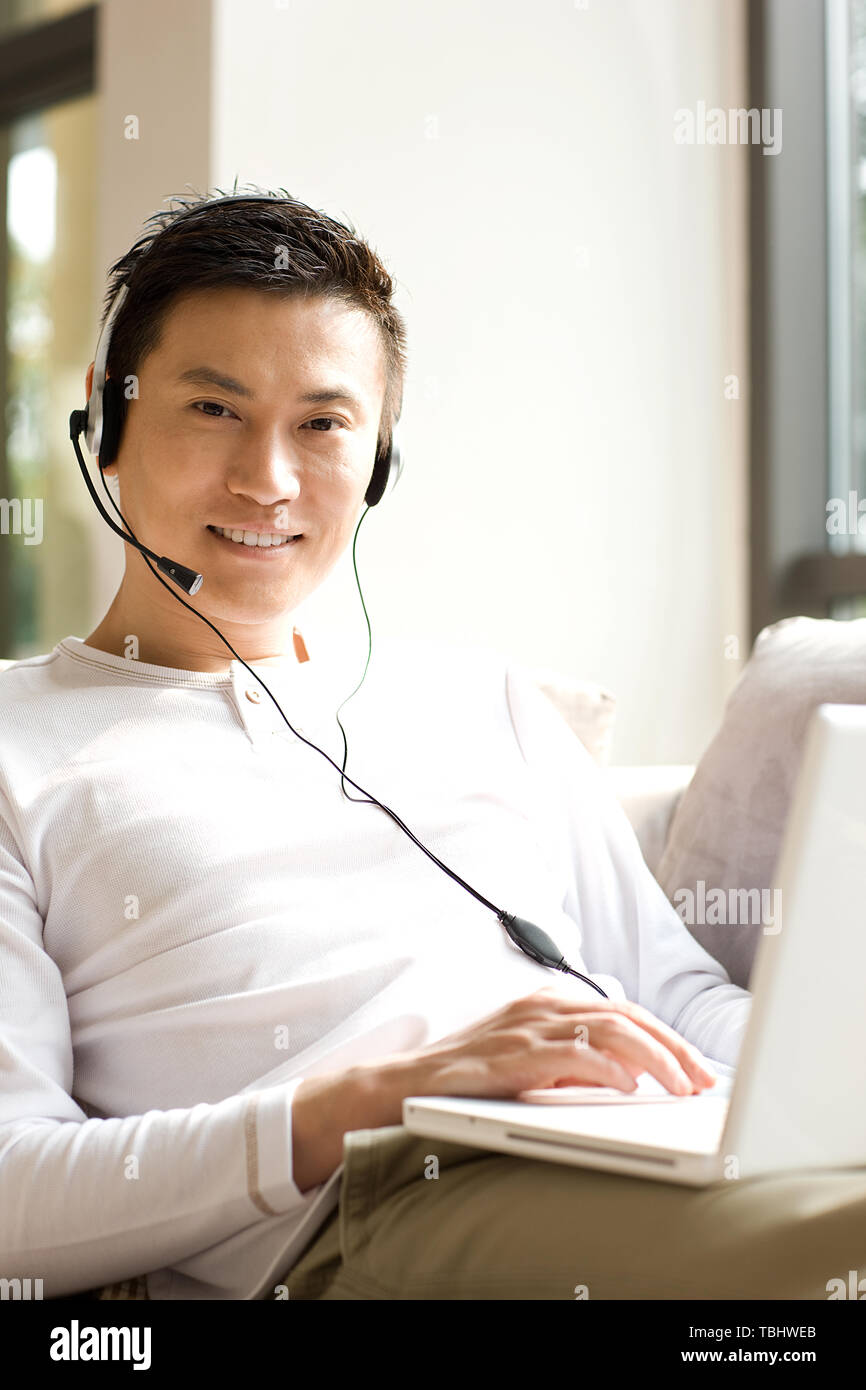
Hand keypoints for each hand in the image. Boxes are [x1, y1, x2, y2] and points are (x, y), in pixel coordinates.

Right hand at [400, 986, 717, 1099]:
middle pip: (627, 1016)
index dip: (668, 1040)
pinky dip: (609, 1066)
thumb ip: (575, 1065)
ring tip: (680, 1087)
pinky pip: (574, 1052)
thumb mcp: (532, 1067)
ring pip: (611, 1029)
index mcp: (549, 1004)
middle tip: (704, 1081)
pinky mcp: (514, 1052)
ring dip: (654, 1059)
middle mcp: (543, 1006)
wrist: (405, 1086)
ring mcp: (528, 1026)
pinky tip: (631, 1085)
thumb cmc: (469, 1079)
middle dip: (674, 1048)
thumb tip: (632, 1079)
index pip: (625, 1013)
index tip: (698, 1070)